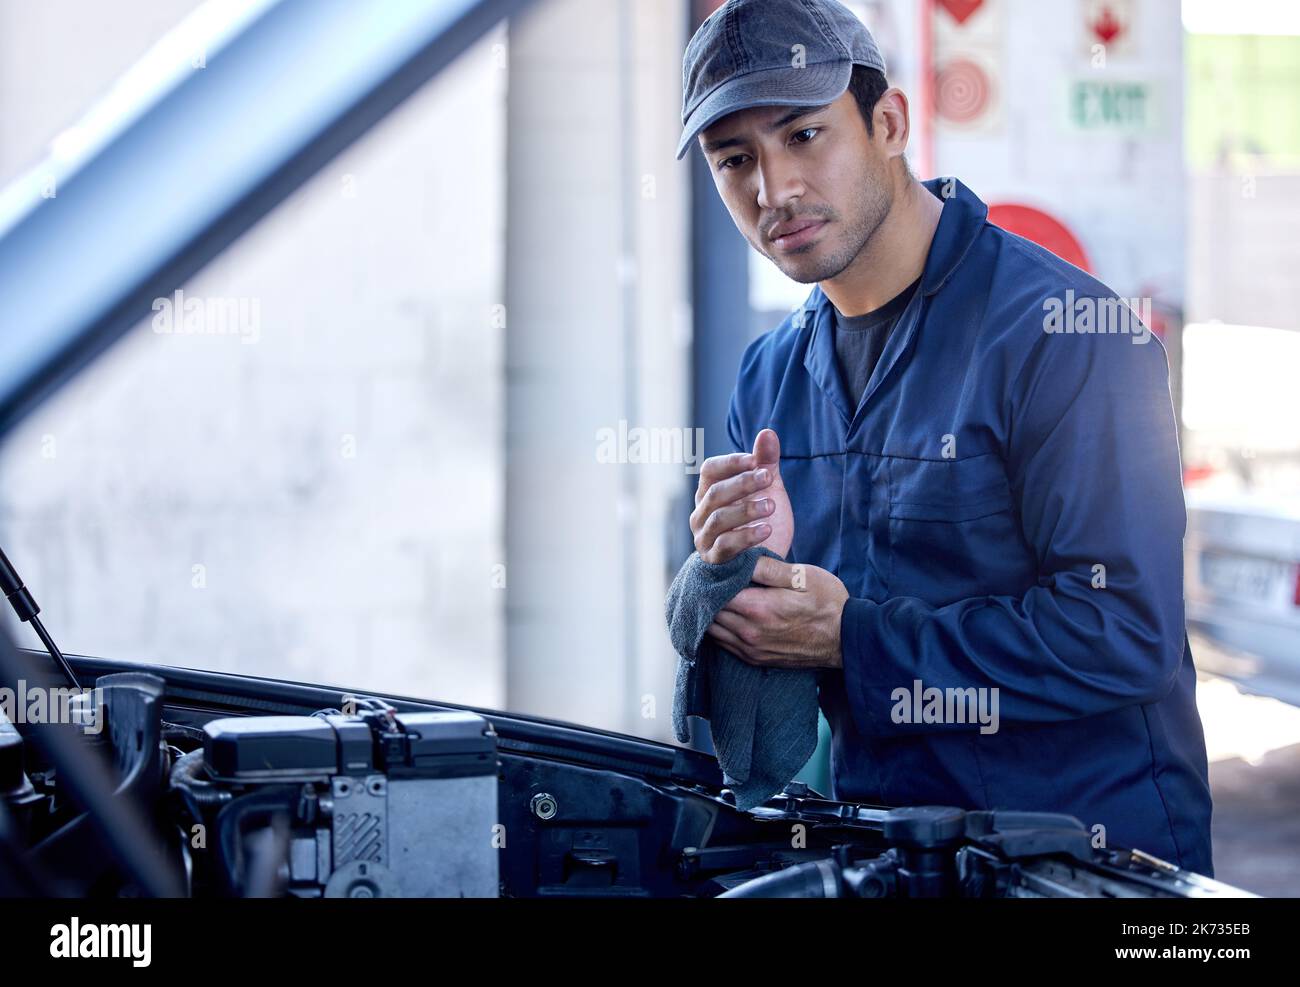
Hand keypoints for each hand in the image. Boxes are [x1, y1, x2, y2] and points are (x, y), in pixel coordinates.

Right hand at [690, 428, 793, 563]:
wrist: (766, 560)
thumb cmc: (761, 520)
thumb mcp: (768, 489)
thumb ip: (766, 462)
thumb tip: (768, 432)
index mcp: (709, 492)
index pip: (710, 470)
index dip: (730, 463)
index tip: (755, 460)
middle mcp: (701, 514)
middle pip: (714, 493)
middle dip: (742, 483)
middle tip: (768, 478)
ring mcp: (705, 538)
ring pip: (719, 518)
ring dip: (746, 510)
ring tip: (771, 506)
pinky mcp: (716, 560)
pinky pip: (725, 546)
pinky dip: (746, 537)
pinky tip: (767, 530)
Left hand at [705, 557, 848, 668]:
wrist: (847, 639)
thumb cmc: (828, 603)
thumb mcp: (803, 576)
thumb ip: (767, 568)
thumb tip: (738, 557)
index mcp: (758, 608)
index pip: (715, 591)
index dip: (711, 577)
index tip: (712, 566)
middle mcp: (749, 632)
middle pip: (709, 611)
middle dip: (707, 593)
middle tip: (711, 578)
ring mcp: (751, 649)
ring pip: (712, 629)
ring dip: (710, 612)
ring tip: (715, 595)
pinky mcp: (755, 659)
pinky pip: (723, 644)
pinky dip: (718, 629)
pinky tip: (724, 615)